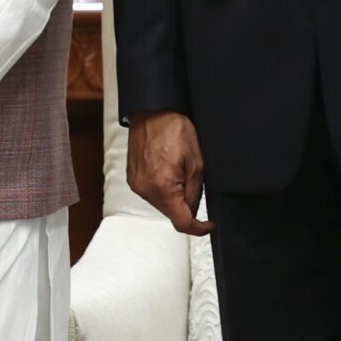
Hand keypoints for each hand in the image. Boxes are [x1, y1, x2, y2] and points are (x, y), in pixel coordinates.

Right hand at [127, 111, 212, 235]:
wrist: (153, 112)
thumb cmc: (173, 129)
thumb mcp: (197, 164)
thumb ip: (195, 193)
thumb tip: (192, 210)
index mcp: (162, 188)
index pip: (181, 223)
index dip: (198, 228)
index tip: (208, 225)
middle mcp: (145, 189)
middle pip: (170, 214)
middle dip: (185, 205)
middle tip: (192, 180)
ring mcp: (136, 184)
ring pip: (161, 204)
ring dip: (173, 196)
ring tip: (178, 170)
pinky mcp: (132, 178)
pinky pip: (151, 193)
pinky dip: (162, 189)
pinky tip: (167, 171)